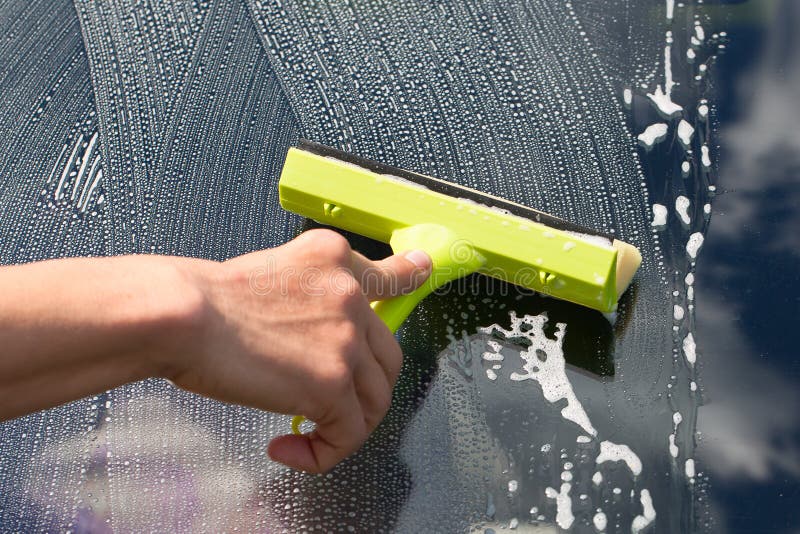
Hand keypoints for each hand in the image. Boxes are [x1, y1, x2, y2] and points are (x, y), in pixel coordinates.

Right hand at [167, 229, 431, 472]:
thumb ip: (304, 294)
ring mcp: (346, 338)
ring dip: (346, 426)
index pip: (386, 273)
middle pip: (388, 355)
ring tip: (309, 434)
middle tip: (337, 404)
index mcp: (331, 258)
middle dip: (367, 388)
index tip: (423, 268)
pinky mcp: (332, 382)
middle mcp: (350, 293)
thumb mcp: (267, 271)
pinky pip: (348, 433)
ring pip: (375, 399)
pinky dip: (322, 452)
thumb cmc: (204, 299)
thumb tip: (314, 336)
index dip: (409, 276)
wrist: (182, 315)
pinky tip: (287, 447)